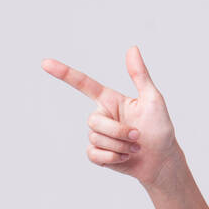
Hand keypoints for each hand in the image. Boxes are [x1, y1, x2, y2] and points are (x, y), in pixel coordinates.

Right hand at [41, 46, 180, 187]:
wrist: (162, 160)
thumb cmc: (160, 129)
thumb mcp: (153, 99)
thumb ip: (140, 75)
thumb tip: (132, 48)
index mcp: (110, 100)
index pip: (84, 84)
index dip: (64, 73)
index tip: (45, 63)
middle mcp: (102, 116)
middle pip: (93, 121)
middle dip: (118, 131)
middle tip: (138, 136)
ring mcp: (99, 136)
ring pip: (95, 138)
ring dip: (120, 146)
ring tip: (135, 148)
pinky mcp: (98, 155)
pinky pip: (93, 155)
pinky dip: (112, 158)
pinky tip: (125, 158)